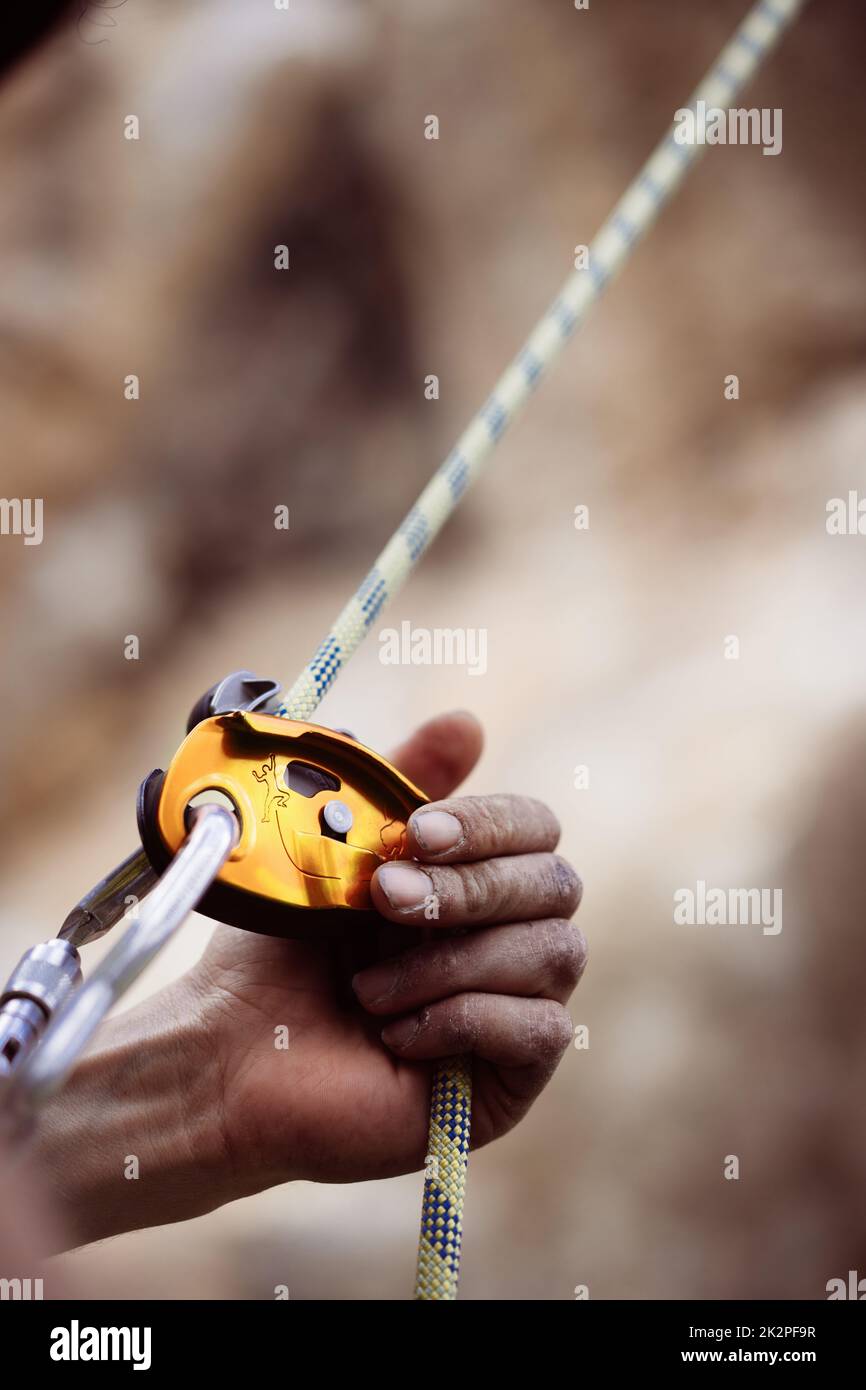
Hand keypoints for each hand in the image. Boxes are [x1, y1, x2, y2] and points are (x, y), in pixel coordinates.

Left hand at [36, 712, 584, 1241]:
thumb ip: (401, 785)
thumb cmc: (283, 953)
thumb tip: (467, 721)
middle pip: (558, 884)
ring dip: (450, 962)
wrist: (233, 1050)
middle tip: (386, 900)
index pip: (536, 829)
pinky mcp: (510, 1078)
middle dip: (469, 889)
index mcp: (478, 878)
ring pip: (553, 953)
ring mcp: (518, 1007)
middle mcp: (511, 937)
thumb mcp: (339, 851)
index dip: (490, 823)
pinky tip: (396, 1032)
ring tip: (369, 987)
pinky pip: (539, 1029)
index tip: (416, 833)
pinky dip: (462, 1019)